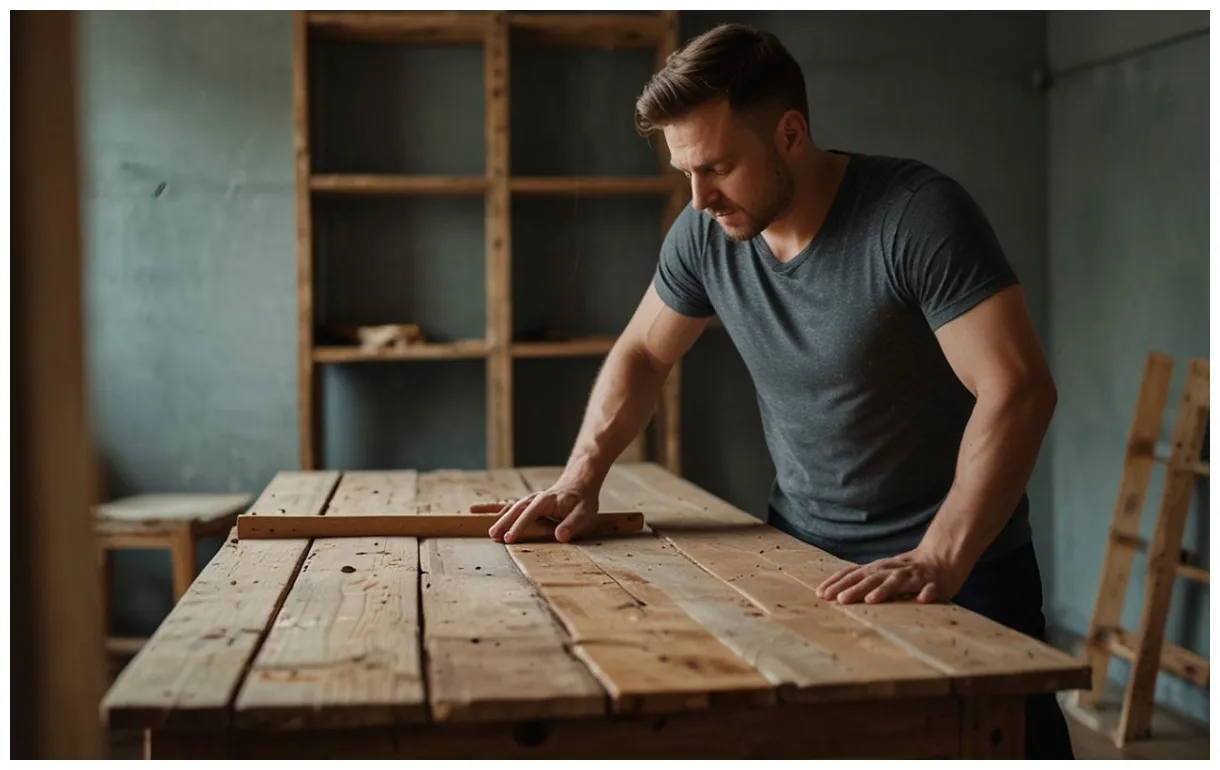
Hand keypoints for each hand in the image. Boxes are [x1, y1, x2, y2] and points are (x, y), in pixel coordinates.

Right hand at [473, 483, 600, 543]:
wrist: (579, 484)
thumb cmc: (582, 501)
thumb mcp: (584, 513)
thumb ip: (572, 524)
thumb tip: (560, 536)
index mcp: (546, 500)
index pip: (530, 513)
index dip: (519, 525)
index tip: (510, 538)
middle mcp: (534, 498)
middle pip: (515, 510)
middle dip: (503, 523)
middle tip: (493, 536)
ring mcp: (529, 500)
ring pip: (509, 508)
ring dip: (497, 518)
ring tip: (487, 531)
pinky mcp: (526, 504)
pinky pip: (507, 506)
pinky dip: (493, 508)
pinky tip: (476, 510)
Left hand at [815, 548, 968, 604]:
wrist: (942, 559)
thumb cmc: (906, 571)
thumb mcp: (881, 573)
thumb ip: (861, 581)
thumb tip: (832, 592)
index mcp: (877, 569)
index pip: (853, 573)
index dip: (837, 582)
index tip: (820, 593)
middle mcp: (892, 570)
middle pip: (870, 578)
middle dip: (854, 588)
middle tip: (838, 599)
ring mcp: (913, 576)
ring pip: (896, 582)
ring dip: (883, 590)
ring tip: (870, 600)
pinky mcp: (934, 583)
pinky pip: (930, 589)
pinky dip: (926, 593)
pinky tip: (921, 600)